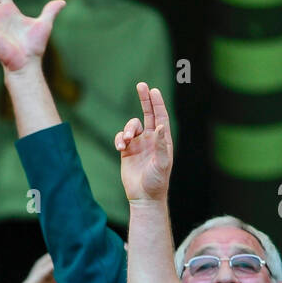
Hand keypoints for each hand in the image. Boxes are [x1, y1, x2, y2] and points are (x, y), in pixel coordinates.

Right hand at [115, 83, 172, 202]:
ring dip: (127, 129)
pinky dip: (119, 139)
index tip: (153, 90)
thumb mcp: (162, 163)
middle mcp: (151, 139)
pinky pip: (121, 138)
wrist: (144, 197)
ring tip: (126, 141)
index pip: (160, 117)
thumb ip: (160, 145)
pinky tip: (120, 147)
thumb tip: (158, 126)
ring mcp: (138, 145)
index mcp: (163, 140)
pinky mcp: (127, 152)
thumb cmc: (157, 182)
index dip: (157, 103)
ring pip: (131, 126)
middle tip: (141, 85)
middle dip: (144, 100)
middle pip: (147, 114)